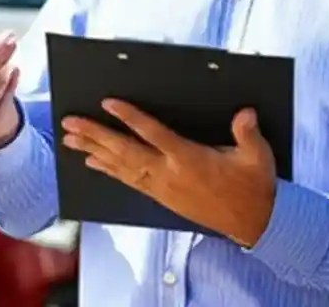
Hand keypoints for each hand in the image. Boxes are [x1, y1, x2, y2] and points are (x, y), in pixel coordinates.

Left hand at [61, 100, 276, 246]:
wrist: (253, 223)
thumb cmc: (253, 187)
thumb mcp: (257, 157)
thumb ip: (248, 133)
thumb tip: (245, 114)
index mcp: (190, 160)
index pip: (154, 134)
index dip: (131, 118)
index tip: (109, 103)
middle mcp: (170, 174)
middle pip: (125, 152)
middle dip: (95, 136)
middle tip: (71, 123)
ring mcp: (163, 187)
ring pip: (121, 167)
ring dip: (94, 151)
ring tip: (71, 140)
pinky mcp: (162, 197)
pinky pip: (128, 181)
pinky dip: (108, 170)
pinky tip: (92, 162)